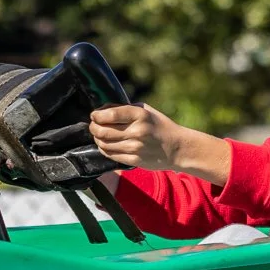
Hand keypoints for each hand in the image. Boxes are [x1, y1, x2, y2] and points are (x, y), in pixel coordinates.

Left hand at [89, 104, 232, 184]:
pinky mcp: (134, 160)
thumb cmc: (159, 126)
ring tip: (98, 135)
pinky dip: (103, 149)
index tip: (94, 115)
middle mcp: (137, 131)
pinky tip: (105, 144)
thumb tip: (101, 110)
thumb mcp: (145, 110)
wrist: (177, 148)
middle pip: (103, 131)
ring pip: (104, 144)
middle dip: (94, 127)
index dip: (97, 115)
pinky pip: (110, 155)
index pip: (110, 114)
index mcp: (140, 115)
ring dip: (97, 139)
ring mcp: (135, 147)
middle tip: (93, 125)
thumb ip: (124, 109)